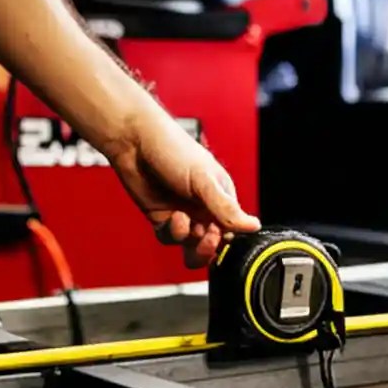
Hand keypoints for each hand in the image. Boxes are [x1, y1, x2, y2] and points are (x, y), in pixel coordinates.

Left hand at [105, 110, 260, 268]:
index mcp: (222, 197)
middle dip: (207, 246)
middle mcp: (204, 208)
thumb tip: (253, 226)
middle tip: (203, 237)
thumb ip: (226, 208)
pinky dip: (171, 233)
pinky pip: (170, 239)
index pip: (232, 230)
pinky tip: (170, 216)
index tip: (217, 233)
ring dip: (187, 240)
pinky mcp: (162, 218)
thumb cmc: (174, 150)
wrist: (135, 142)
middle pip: (212, 243)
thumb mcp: (204, 181)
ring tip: (181, 220)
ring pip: (191, 245)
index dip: (225, 238)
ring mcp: (183, 214)